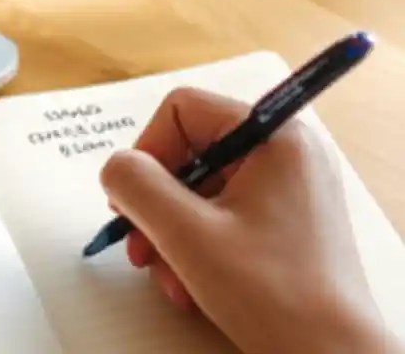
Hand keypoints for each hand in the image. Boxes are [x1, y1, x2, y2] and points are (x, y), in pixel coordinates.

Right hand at [100, 88, 402, 353]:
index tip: (136, 201)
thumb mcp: (186, 234)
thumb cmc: (274, 294)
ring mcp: (288, 189)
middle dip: (156, 205)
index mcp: (275, 137)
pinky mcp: (285, 222)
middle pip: (188, 154)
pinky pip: (222, 216)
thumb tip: (115, 167)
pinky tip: (191, 284)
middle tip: (141, 247)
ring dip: (171, 235)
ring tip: (170, 277)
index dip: (148, 153)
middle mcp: (286, 153)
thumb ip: (137, 186)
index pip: (183, 110)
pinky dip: (196, 247)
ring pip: (199, 191)